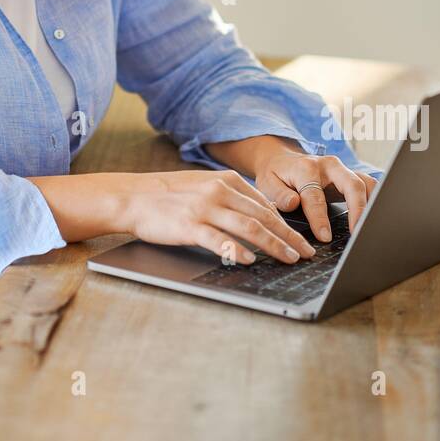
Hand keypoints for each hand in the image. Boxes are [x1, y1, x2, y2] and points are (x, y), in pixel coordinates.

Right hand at [120, 169, 316, 265]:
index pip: (265, 204)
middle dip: (289, 236)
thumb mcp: (203, 186)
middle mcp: (219, 191)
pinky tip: (250, 260)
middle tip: (306, 252)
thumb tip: (257, 216)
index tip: (300, 238)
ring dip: (274, 245)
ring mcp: (205, 208)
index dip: (286, 223)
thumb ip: (229, 197)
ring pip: (250, 228)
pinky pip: (219, 240)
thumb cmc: (168, 196)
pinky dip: (238, 251)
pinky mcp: (190, 226)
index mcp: (225, 180)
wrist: (133, 197)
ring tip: (289, 258)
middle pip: (264, 216)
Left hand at [250, 137, 378, 241]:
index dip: (320, 217)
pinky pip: (369, 186)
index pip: (316, 195)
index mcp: (306, 168)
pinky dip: (375, 200)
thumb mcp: (267, 183)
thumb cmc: (276, 174)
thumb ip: (279, 194)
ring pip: (366, 184)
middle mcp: (329, 165)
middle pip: (351, 184)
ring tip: (372, 228)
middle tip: (358, 233)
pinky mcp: (351, 176)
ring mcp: (343, 170)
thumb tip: (293, 203)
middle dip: (358, 209)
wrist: (282, 159)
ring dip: (372, 205)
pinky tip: (376, 218)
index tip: (324, 237)